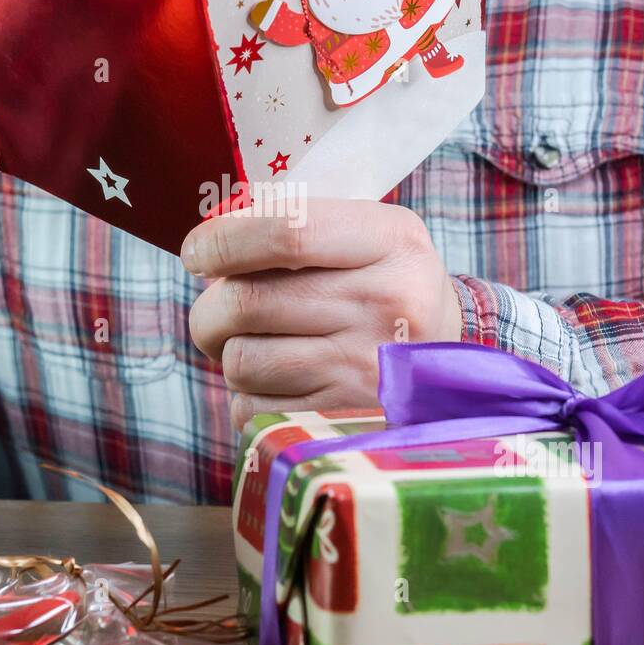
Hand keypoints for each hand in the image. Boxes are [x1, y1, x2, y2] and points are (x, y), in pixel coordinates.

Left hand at [184, 199, 463, 432]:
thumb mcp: (364, 235)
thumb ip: (294, 224)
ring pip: (242, 360)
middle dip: (209, 308)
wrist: (446, 364)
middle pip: (249, 301)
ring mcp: (369, 368)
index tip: (196, 251)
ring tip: (255, 344)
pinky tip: (276, 381)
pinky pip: (253, 410)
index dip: (223, 241)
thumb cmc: (381, 284)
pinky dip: (247, 395)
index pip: (289, 232)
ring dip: (229, 353)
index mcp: (391, 240)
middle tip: (215, 311)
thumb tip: (208, 245)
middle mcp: (388, 303)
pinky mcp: (348, 420)